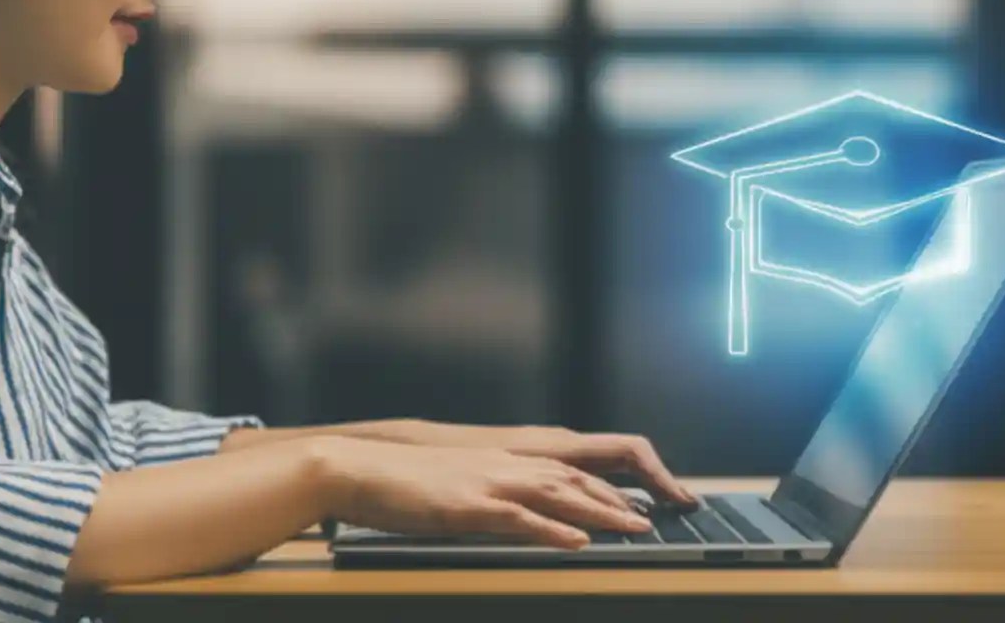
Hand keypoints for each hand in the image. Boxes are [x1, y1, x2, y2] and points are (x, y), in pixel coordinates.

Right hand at [369, 421, 697, 505]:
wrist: (356, 469)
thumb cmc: (399, 484)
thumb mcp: (453, 488)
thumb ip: (487, 498)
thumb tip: (511, 518)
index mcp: (500, 462)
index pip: (565, 474)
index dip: (602, 490)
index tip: (632, 505)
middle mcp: (502, 466)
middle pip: (573, 480)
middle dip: (615, 500)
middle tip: (648, 519)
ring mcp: (487, 483)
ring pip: (558, 495)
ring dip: (600, 513)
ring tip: (632, 529)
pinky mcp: (468, 505)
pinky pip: (519, 517)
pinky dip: (552, 530)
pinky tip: (577, 541)